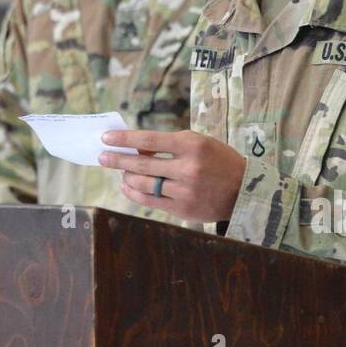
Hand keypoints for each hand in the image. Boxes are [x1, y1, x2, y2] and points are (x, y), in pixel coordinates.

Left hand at [98, 129, 245, 222]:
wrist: (244, 189)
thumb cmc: (218, 160)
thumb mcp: (199, 143)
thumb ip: (170, 145)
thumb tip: (136, 148)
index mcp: (192, 145)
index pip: (150, 140)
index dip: (125, 139)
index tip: (106, 137)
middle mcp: (188, 168)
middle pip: (142, 164)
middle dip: (117, 159)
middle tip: (101, 156)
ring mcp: (185, 191)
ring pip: (143, 184)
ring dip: (126, 177)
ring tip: (119, 172)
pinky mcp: (183, 209)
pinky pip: (150, 201)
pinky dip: (134, 193)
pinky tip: (127, 186)